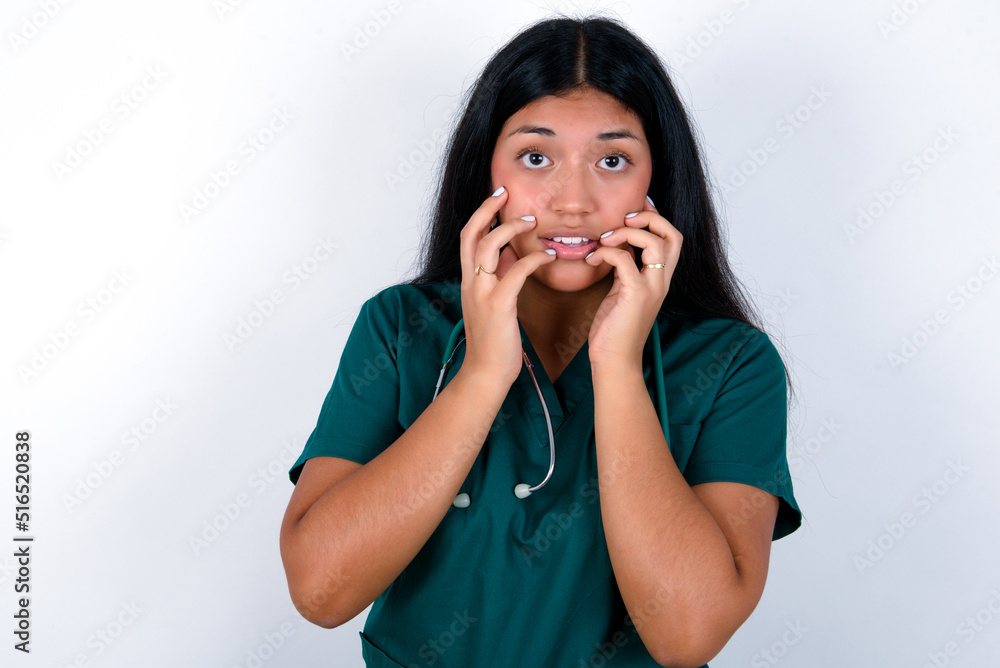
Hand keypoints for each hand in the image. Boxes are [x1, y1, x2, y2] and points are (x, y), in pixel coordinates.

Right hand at [458, 186, 556, 385]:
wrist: (486, 373)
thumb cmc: (494, 342)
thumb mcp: (492, 303)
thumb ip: (498, 278)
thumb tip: (509, 256)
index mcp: (469, 281)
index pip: (468, 237)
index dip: (481, 214)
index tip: (497, 197)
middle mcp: (471, 283)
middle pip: (471, 233)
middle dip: (487, 209)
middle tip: (505, 192)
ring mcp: (482, 293)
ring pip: (488, 247)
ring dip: (511, 229)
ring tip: (532, 221)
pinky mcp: (498, 305)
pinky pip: (516, 272)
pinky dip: (533, 259)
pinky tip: (549, 256)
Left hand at [583, 196, 681, 370]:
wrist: (614, 359)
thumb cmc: (615, 328)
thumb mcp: (622, 291)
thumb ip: (625, 269)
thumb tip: (618, 246)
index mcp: (660, 279)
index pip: (672, 238)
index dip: (656, 219)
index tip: (632, 213)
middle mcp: (661, 281)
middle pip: (673, 235)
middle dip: (650, 218)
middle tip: (624, 220)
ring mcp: (651, 288)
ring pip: (654, 243)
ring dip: (626, 233)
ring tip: (604, 239)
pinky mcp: (635, 295)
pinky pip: (625, 260)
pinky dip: (606, 252)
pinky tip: (592, 259)